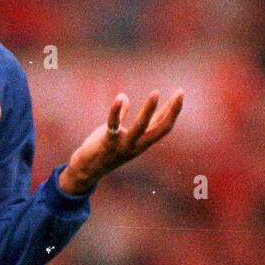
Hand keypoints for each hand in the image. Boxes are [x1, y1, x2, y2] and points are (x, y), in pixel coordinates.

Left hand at [58, 89, 183, 194]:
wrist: (84, 172)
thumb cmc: (101, 150)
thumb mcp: (116, 133)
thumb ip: (122, 117)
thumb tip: (124, 97)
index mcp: (141, 143)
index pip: (162, 126)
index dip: (172, 110)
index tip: (180, 93)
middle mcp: (136, 146)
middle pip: (160, 129)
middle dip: (172, 111)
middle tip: (180, 93)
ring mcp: (123, 145)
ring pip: (141, 127)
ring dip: (149, 110)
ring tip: (156, 93)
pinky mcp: (107, 142)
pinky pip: (113, 124)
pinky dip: (116, 110)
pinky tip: (120, 97)